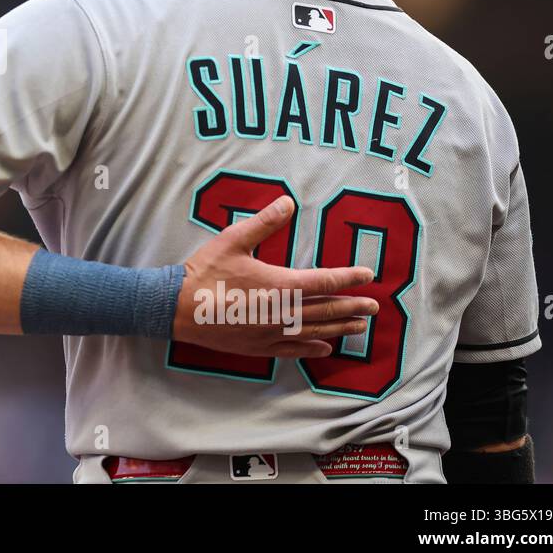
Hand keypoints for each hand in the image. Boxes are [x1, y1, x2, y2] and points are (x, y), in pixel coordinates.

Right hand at [172, 196, 378, 357]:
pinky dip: (313, 348)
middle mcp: (282, 312)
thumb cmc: (206, 272)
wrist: (178, 308)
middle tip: (374, 306)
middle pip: (326, 310)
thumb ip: (264, 223)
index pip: (324, 281)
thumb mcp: (233, 240)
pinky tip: (325, 349)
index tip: (367, 275)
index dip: (348, 278)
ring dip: (340, 328)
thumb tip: (288, 203)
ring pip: (315, 331)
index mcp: (280, 285)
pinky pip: (294, 349)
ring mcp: (272, 332)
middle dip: (352, 306)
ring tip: (360, 327)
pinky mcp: (259, 346)